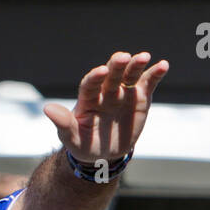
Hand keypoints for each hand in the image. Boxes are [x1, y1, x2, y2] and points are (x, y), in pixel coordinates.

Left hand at [43, 51, 167, 163]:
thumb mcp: (71, 138)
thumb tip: (47, 109)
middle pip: (111, 75)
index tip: (100, 71)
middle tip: (123, 57)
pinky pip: (147, 84)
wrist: (103, 153)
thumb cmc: (83, 144)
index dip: (95, 77)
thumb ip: (63, 123)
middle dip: (116, 66)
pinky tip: (163, 65)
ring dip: (136, 65)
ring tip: (144, 56)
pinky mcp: (139, 98)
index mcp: (87, 99)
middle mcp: (105, 91)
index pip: (90, 85)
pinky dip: (155, 74)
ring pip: (129, 75)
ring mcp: (123, 93)